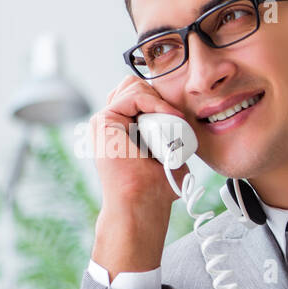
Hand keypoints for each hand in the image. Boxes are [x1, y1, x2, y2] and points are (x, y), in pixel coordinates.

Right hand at [89, 77, 190, 277]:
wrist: (142, 203)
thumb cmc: (157, 187)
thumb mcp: (169, 155)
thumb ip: (171, 139)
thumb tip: (184, 130)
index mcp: (124, 128)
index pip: (142, 94)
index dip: (163, 100)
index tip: (182, 118)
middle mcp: (111, 122)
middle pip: (136, 84)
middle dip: (160, 95)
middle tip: (177, 118)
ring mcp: (105, 121)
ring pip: (133, 85)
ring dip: (159, 99)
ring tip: (172, 120)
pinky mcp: (103, 121)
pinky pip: (133, 96)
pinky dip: (155, 102)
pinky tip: (169, 116)